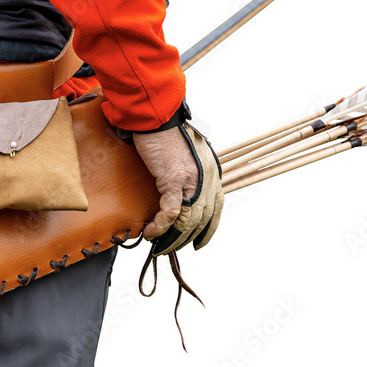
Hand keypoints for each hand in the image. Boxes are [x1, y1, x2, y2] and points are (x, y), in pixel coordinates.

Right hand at [133, 123, 223, 251]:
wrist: (156, 117)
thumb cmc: (167, 133)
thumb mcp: (186, 157)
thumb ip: (190, 174)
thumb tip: (181, 192)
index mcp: (212, 174)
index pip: (216, 209)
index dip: (208, 230)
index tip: (198, 243)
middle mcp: (207, 180)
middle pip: (202, 220)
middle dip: (185, 238)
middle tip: (170, 248)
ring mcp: (192, 181)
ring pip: (187, 221)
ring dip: (172, 237)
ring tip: (159, 245)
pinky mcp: (173, 180)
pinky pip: (171, 213)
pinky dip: (160, 226)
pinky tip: (150, 232)